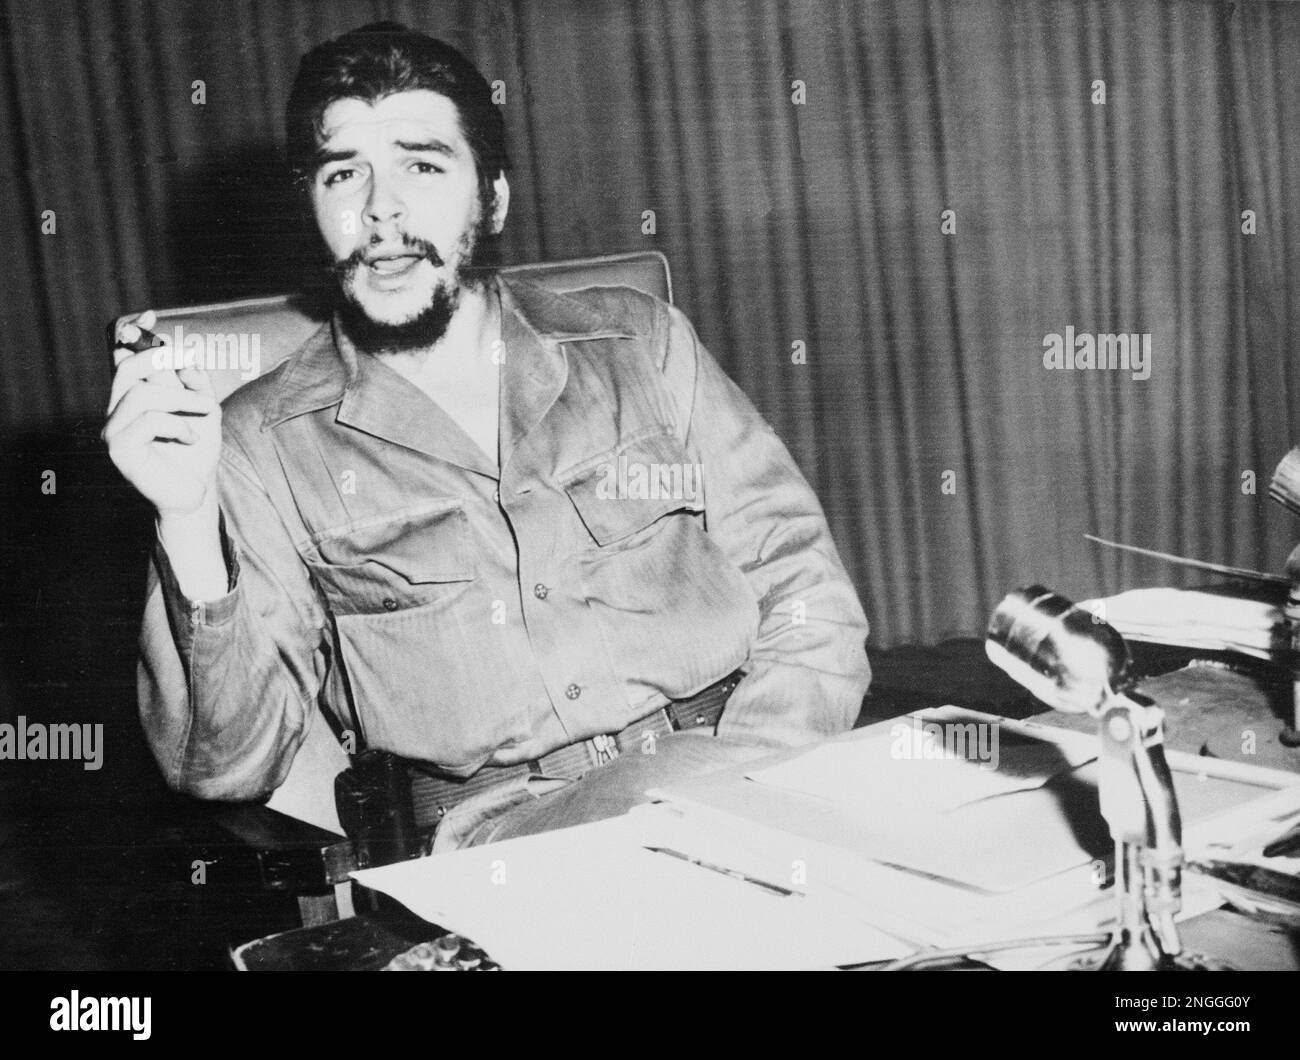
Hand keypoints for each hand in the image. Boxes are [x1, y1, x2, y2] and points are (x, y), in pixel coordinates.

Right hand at [103, 310, 221, 520]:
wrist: (196, 492)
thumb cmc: (197, 451)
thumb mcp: (204, 409)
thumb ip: (194, 381)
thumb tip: (182, 352)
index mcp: (131, 396)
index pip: (122, 357)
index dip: (132, 334)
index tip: (148, 315)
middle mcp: (116, 410)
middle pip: (127, 368)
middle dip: (163, 363)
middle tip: (193, 371)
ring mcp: (113, 430)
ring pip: (141, 395)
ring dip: (183, 399)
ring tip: (207, 411)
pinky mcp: (119, 451)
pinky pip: (148, 422)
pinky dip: (177, 424)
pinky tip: (192, 437)